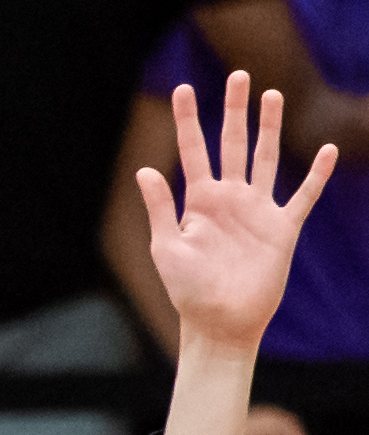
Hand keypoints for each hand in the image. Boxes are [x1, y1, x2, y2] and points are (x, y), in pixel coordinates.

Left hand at [145, 72, 334, 361]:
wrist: (219, 322)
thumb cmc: (186, 291)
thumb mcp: (166, 247)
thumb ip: (160, 208)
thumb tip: (145, 170)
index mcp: (198, 201)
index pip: (193, 151)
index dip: (187, 120)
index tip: (182, 90)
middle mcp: (229, 198)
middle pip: (233, 143)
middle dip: (234, 110)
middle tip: (238, 75)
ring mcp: (257, 210)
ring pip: (267, 158)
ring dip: (270, 128)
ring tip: (271, 95)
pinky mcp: (282, 227)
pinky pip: (304, 196)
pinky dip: (317, 175)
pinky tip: (328, 151)